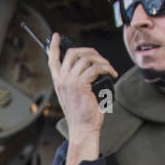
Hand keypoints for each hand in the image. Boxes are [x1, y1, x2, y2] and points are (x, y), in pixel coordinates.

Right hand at [47, 35, 117, 163]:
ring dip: (101, 60)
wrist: (83, 129)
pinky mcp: (81, 84)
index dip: (54, 46)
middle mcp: (62, 80)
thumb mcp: (76, 95)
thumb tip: (92, 68)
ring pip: (86, 58)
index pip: (52, 60)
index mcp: (58, 82)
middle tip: (100, 58)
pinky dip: (107, 68)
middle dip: (89, 50)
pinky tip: (112, 74)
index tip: (56, 36)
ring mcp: (70, 81)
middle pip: (72, 52)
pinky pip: (96, 67)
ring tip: (109, 68)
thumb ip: (78, 81)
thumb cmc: (83, 115)